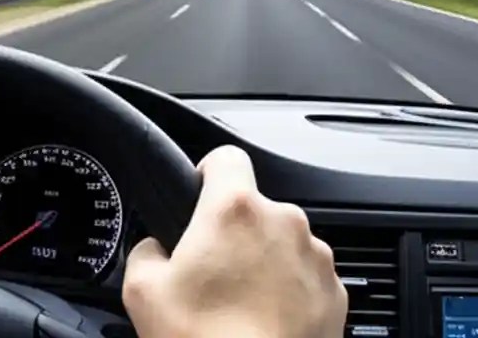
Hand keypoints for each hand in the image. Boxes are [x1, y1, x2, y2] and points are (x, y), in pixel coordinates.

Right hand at [122, 145, 346, 337]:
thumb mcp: (142, 290)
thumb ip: (145, 250)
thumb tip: (156, 248)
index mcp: (235, 210)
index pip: (226, 156)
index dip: (208, 173)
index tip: (200, 194)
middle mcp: (284, 223)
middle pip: (254, 209)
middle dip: (233, 234)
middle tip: (210, 274)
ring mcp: (316, 259)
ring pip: (282, 243)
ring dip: (264, 262)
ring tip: (239, 305)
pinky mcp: (336, 294)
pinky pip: (307, 277)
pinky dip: (289, 292)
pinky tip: (265, 321)